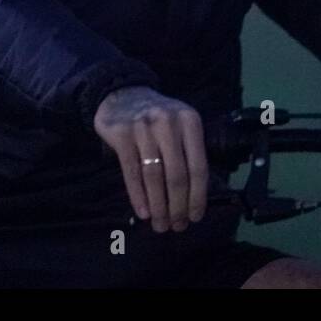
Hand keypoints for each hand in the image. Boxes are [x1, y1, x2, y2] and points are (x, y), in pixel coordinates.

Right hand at [93, 86, 208, 232]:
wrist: (123, 94)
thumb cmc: (158, 118)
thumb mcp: (181, 124)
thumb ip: (189, 152)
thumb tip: (196, 197)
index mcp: (190, 122)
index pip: (198, 166)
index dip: (198, 196)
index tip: (195, 217)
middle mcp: (169, 123)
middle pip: (177, 175)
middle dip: (178, 206)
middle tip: (176, 226)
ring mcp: (143, 128)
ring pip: (154, 176)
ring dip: (158, 206)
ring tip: (160, 224)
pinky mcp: (122, 135)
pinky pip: (132, 172)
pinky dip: (138, 196)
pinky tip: (143, 212)